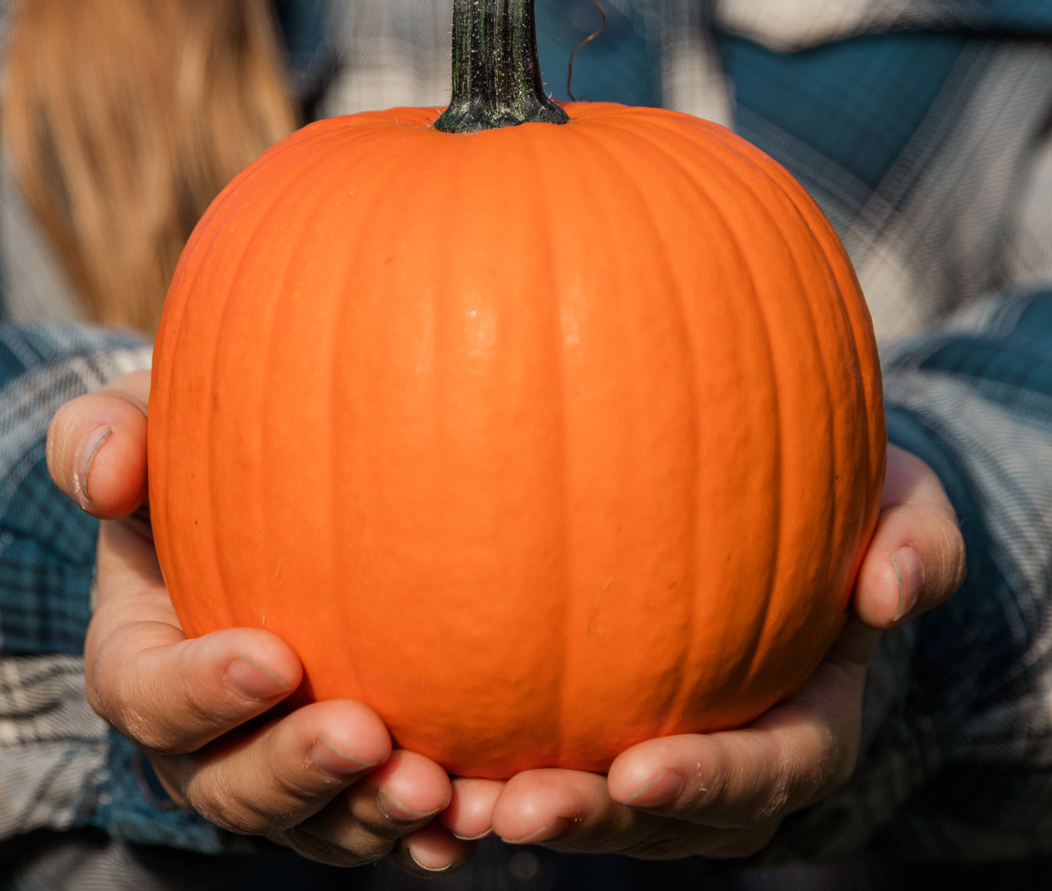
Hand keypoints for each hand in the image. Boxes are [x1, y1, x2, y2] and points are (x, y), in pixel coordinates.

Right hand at [48, 371, 470, 875]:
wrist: (265, 494)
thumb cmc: (196, 456)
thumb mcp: (142, 426)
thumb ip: (105, 433)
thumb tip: (104, 473)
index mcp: (141, 656)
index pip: (148, 696)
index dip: (200, 692)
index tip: (273, 658)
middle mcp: (204, 732)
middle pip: (230, 786)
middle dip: (294, 772)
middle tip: (365, 737)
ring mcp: (279, 761)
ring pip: (313, 823)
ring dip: (369, 816)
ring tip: (435, 788)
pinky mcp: (351, 773)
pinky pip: (379, 819)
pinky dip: (427, 828)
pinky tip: (480, 810)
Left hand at [444, 444, 966, 858]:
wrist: (799, 523)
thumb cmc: (857, 517)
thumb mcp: (909, 512)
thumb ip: (920, 545)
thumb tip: (890, 590)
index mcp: (809, 725)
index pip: (767, 771)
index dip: (708, 783)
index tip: (643, 772)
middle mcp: (731, 758)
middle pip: (660, 816)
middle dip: (593, 820)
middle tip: (516, 809)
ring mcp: (663, 746)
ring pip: (592, 800)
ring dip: (519, 806)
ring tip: (440, 794)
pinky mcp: (602, 717)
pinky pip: (544, 747)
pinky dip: (485, 752)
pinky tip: (413, 731)